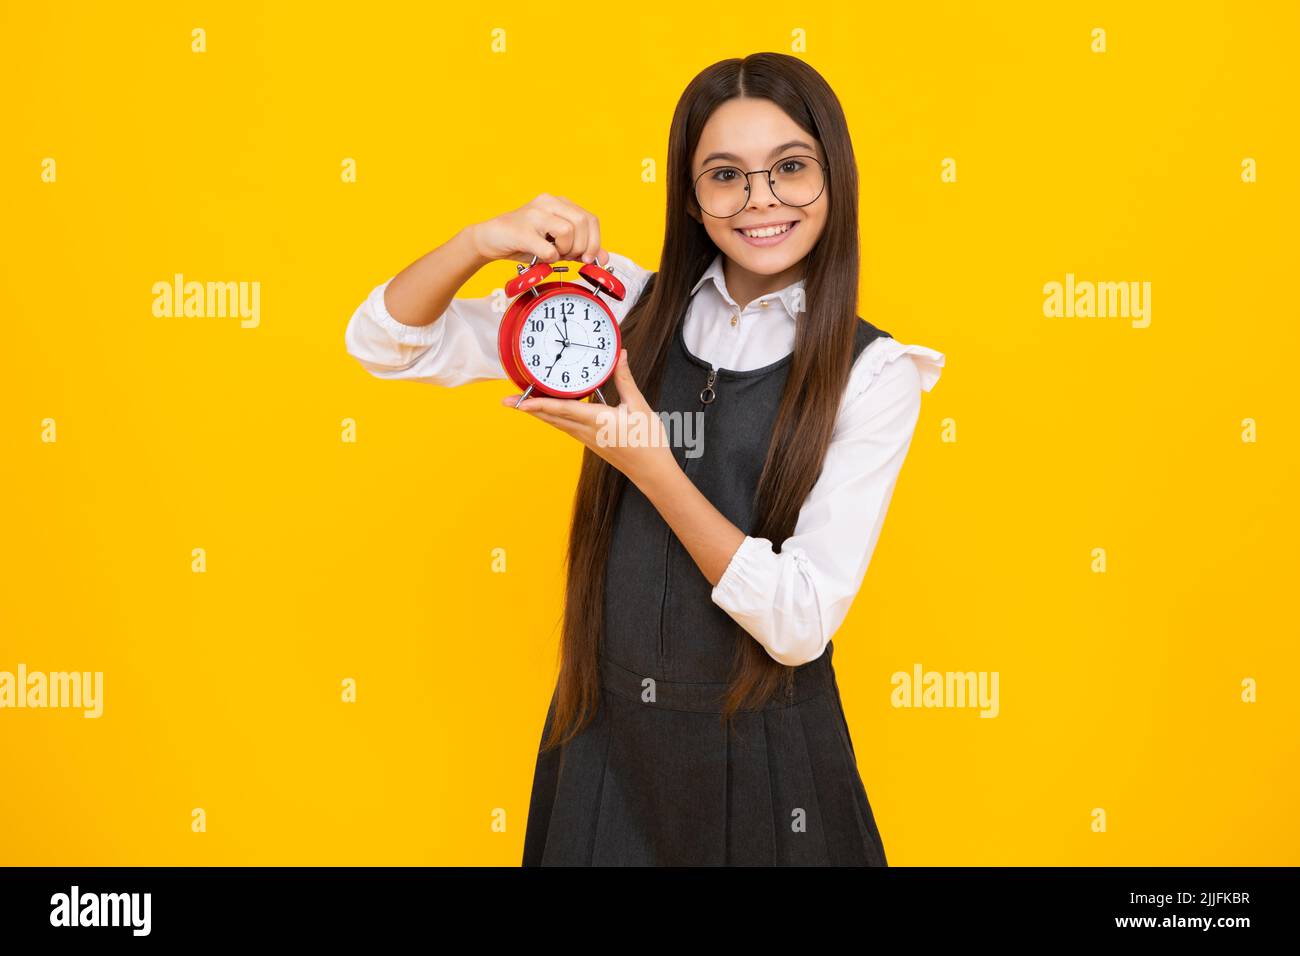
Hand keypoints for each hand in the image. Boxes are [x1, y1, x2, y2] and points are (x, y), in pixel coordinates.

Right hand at [469, 193, 609, 265]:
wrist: (491, 239)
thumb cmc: (524, 240)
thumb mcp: (557, 244)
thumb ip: (580, 249)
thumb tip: (604, 258)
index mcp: (559, 203)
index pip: (590, 219)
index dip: (595, 241)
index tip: (588, 258)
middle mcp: (548, 202)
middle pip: (582, 222)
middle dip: (581, 246)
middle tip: (569, 257)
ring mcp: (534, 214)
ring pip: (568, 230)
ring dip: (564, 250)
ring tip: (552, 254)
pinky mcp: (521, 231)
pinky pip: (547, 248)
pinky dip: (549, 257)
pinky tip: (541, 256)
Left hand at [500, 349, 676, 488]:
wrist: (652, 472)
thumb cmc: (647, 441)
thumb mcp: (639, 406)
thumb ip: (625, 379)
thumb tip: (620, 356)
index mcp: (596, 420)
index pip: (561, 409)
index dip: (537, 404)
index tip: (518, 402)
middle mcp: (585, 431)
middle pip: (551, 418)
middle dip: (528, 409)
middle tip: (507, 400)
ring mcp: (586, 439)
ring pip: (556, 423)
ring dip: (539, 413)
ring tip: (522, 402)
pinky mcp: (590, 441)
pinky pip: (566, 427)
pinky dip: (554, 417)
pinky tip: (552, 410)